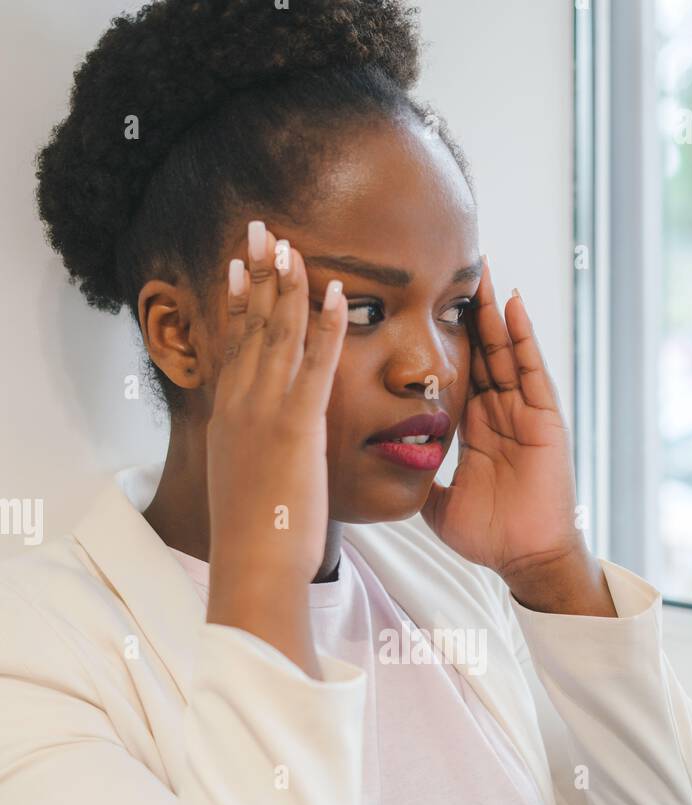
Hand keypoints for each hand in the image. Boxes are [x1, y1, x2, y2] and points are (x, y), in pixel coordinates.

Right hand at [206, 220, 346, 587]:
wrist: (252, 564)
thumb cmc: (255, 537)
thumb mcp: (248, 484)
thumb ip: (257, 454)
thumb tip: (263, 450)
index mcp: (229, 418)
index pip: (234, 346)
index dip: (238, 301)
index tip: (240, 265)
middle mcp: (241, 405)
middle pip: (251, 326)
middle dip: (257, 273)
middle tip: (261, 229)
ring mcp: (265, 412)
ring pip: (277, 334)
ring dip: (287, 284)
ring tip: (291, 243)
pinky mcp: (296, 427)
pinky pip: (316, 365)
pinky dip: (328, 326)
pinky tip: (339, 293)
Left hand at [420, 257, 613, 614]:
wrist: (525, 558)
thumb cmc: (489, 536)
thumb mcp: (438, 504)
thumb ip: (416, 482)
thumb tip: (380, 476)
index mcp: (473, 426)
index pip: (453, 371)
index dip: (438, 339)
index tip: (417, 307)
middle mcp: (498, 412)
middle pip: (479, 349)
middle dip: (466, 311)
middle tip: (447, 267)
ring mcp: (522, 411)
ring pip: (504, 349)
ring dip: (493, 310)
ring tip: (480, 270)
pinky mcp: (544, 418)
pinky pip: (531, 369)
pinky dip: (523, 336)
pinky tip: (511, 304)